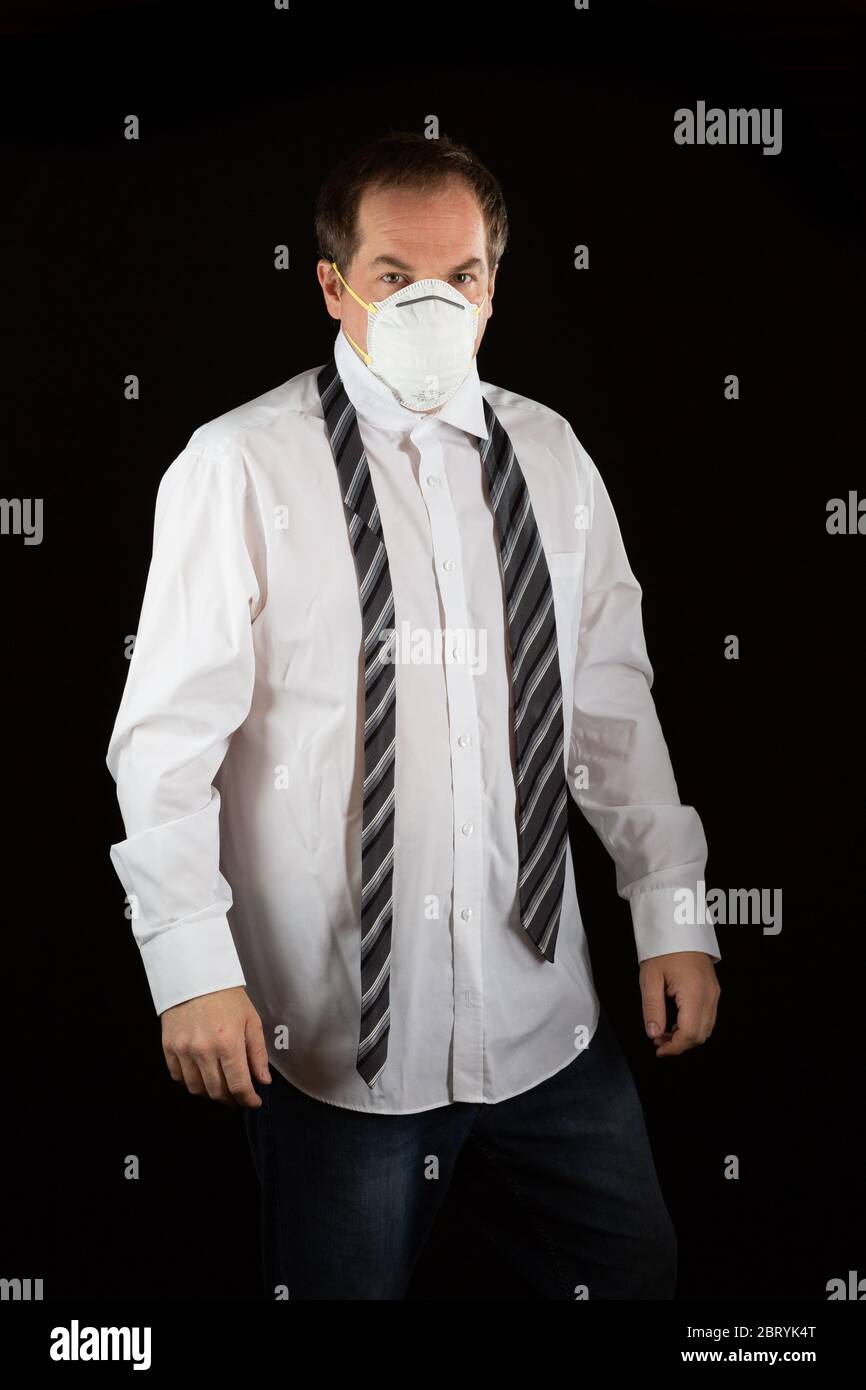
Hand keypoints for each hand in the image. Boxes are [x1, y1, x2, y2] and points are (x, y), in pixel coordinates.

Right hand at [161, 985, 271, 1106]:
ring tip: (222, 1086)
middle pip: (218, 1092)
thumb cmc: (226, 996)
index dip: (248, 1100)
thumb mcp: (251, 1020)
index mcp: (228, 1041)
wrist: (195, 976)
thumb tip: (263, 1080)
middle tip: (239, 1095)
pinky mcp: (169, 1048)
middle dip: (232, 1099)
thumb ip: (258, 1053)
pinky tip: (203, 1075)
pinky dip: (192, 1083)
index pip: (239, 1086)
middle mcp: (204, 1049)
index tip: (254, 1101)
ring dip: (212, 1093)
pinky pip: (179, 1078)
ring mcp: (183, 1049)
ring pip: (198, 1089)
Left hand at [639, 951, 719, 1057]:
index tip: (657, 1049)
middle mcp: (710, 995)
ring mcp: (714, 993)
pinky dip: (693, 1026)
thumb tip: (653, 1034)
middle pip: (700, 1035)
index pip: (689, 1033)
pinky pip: (708, 1017)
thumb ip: (652, 1008)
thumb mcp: (650, 978)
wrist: (679, 928)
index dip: (674, 1047)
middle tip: (657, 1040)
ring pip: (706, 1028)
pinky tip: (675, 1021)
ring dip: (686, 1037)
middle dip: (679, 1044)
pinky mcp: (714, 991)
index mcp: (695, 992)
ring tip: (664, 1031)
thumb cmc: (663, 950)